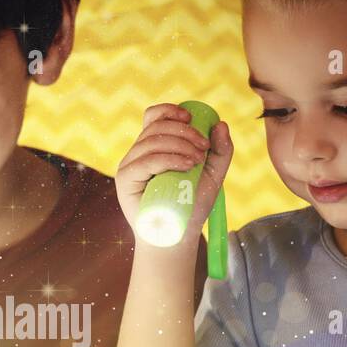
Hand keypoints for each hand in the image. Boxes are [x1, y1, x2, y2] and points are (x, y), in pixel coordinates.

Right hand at [115, 102, 233, 245]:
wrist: (178, 235)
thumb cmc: (192, 206)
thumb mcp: (213, 175)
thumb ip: (220, 151)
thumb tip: (220, 124)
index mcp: (155, 146)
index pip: (154, 117)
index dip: (170, 111)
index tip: (191, 118)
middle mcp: (139, 152)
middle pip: (156, 126)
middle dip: (184, 132)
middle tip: (203, 147)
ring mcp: (130, 165)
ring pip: (152, 141)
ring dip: (179, 145)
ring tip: (196, 161)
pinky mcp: (125, 179)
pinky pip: (146, 160)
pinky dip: (168, 158)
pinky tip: (185, 165)